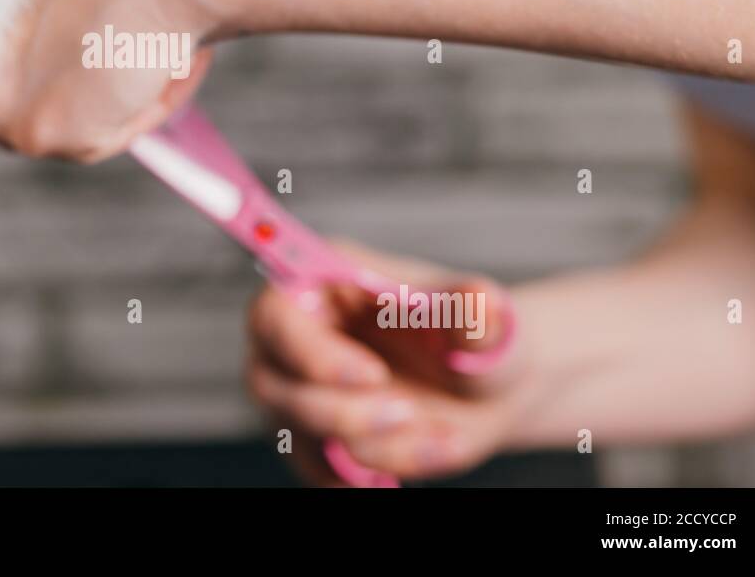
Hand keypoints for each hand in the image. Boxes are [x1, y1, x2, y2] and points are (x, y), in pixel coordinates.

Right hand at [246, 240, 526, 484]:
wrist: (486, 393)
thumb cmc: (476, 340)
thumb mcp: (485, 324)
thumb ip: (476, 315)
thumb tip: (478, 301)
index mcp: (324, 282)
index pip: (275, 311)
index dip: (308, 350)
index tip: (373, 376)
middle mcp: (297, 334)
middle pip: (268, 379)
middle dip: (340, 411)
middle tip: (406, 413)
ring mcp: (297, 386)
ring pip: (295, 429)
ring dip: (370, 443)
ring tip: (436, 436)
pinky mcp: (311, 434)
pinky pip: (318, 468)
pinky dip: (370, 473)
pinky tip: (419, 452)